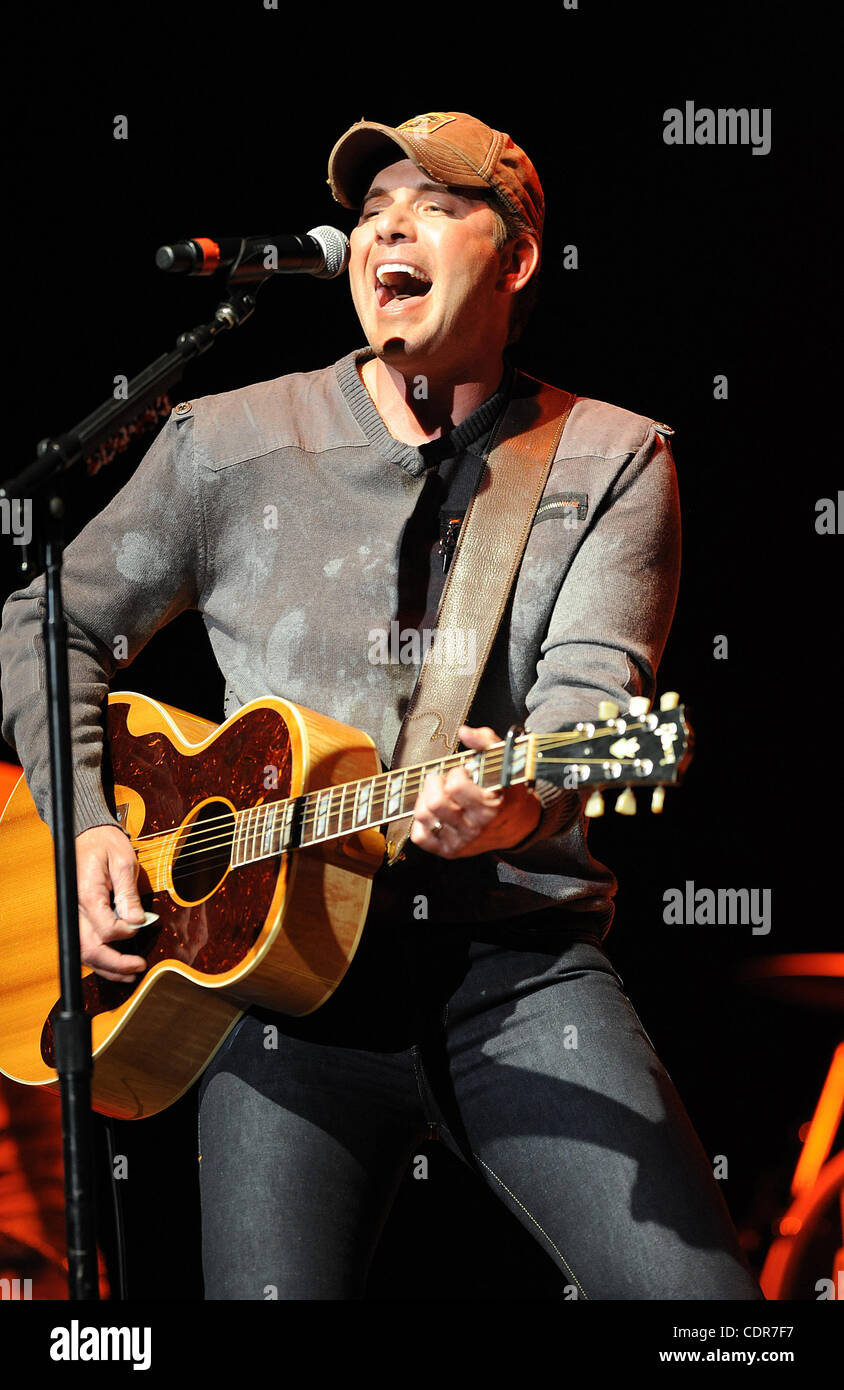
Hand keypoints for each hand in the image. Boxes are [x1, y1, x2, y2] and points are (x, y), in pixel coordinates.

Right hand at [75, 825, 146, 981]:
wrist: (88, 834)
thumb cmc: (105, 844)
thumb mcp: (123, 862)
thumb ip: (128, 893)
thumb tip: (137, 920)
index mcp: (87, 894)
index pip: (105, 928)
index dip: (125, 933)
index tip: (141, 925)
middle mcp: (76, 909)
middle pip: (90, 948)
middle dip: (115, 963)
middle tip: (138, 966)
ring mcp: (75, 914)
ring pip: (85, 951)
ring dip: (107, 967)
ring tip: (130, 973)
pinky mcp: (79, 916)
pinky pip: (85, 943)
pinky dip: (100, 957)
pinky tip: (116, 964)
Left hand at [409, 724, 541, 858]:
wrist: (518, 825)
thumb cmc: (508, 793)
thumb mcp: (505, 764)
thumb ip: (487, 742)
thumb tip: (465, 731)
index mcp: (490, 808)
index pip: (456, 786)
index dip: (456, 773)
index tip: (464, 772)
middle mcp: (474, 827)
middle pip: (435, 803)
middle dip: (435, 783)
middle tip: (445, 780)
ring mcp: (460, 841)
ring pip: (424, 817)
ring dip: (425, 799)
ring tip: (438, 794)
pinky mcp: (449, 850)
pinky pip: (420, 837)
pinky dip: (421, 823)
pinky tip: (434, 813)